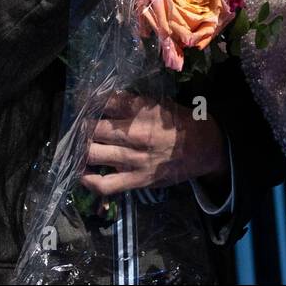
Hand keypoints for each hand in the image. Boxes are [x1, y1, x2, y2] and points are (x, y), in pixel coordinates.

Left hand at [79, 91, 228, 196]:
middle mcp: (136, 133)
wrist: (207, 149)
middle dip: (82, 125)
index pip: (106, 101)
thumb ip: (135, 104)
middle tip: (79, 125)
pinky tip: (84, 172)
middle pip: (93, 128)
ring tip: (80, 145)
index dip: (89, 101)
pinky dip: (88, 180)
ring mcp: (135, 158)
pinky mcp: (137, 179)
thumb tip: (105, 101)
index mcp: (144, 110)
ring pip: (93, 153)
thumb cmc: (184, 123)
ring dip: (82, 148)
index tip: (81, 102)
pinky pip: (104, 184)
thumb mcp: (162, 104)